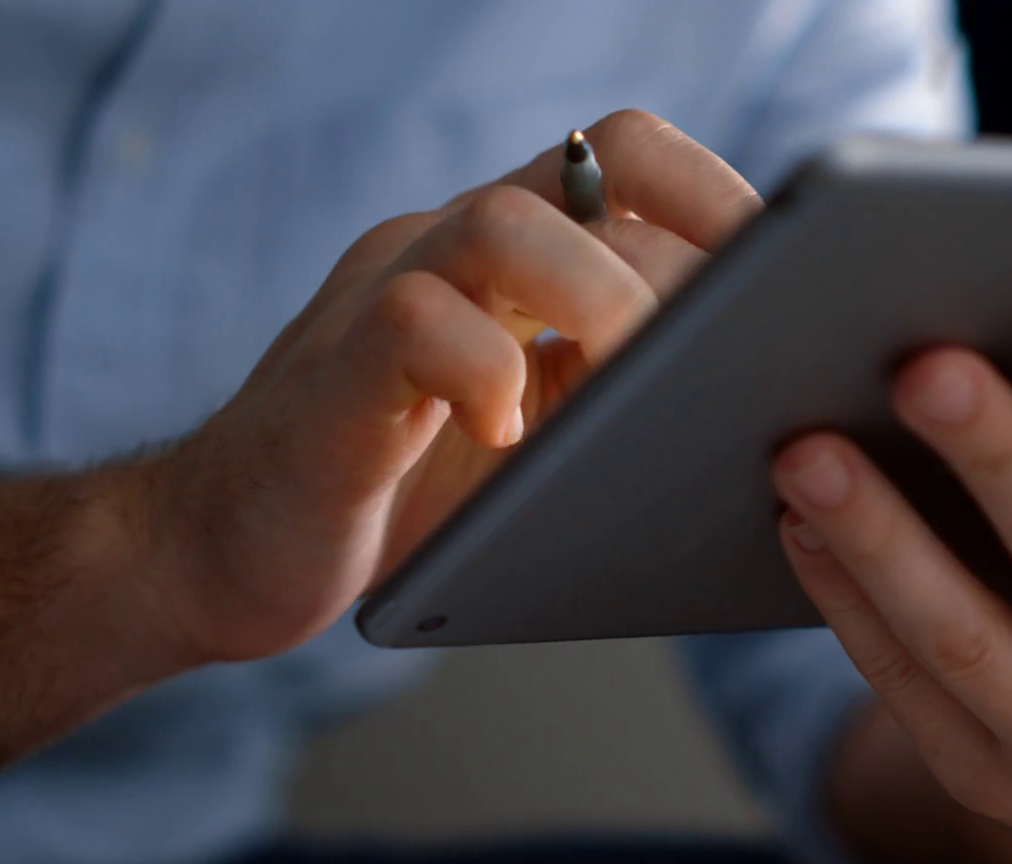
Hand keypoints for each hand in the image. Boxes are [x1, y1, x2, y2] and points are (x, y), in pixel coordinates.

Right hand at [143, 110, 758, 662]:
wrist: (216, 556)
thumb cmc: (399, 505)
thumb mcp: (535, 444)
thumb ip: (612, 400)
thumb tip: (762, 414)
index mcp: (509, 261)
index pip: (624, 160)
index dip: (718, 196)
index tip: (795, 273)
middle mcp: (446, 252)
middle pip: (585, 173)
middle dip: (685, 254)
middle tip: (739, 346)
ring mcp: (381, 299)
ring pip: (501, 221)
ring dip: (599, 297)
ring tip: (640, 378)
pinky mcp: (331, 380)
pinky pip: (412, 325)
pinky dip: (483, 374)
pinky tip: (508, 439)